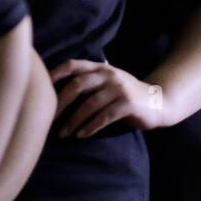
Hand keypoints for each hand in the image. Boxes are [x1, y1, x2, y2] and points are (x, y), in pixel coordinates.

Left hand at [49, 59, 167, 137]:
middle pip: (78, 85)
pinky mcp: (127, 104)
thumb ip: (91, 79)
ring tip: (63, 133)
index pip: (73, 65)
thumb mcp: (110, 81)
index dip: (56, 73)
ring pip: (89, 104)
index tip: (41, 88)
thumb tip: (60, 81)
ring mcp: (119, 88)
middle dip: (60, 103)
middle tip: (49, 119)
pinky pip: (104, 116)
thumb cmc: (127, 94)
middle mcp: (109, 74)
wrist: (159, 101)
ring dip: (74, 120)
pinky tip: (82, 135)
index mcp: (101, 68)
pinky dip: (90, 127)